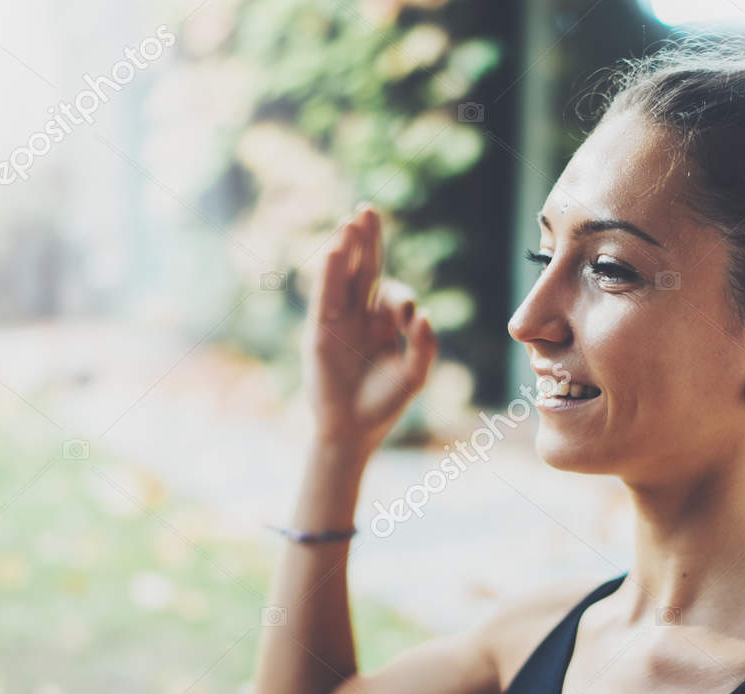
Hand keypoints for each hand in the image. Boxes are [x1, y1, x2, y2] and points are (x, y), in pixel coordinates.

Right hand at [300, 204, 437, 450]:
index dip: (400, 297)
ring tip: (350, 221)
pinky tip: (335, 251)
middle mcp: (358, 316)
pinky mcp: (320, 333)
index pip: (392, 293)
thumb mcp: (414, 376)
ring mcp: (338, 322)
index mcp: (382, 324)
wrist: (353, 432)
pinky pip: (325, 298)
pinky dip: (330, 275)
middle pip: (365, 270)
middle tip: (367, 210)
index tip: (405, 318)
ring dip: (346, 250)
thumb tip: (423, 315)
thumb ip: (424, 346)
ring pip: (343, 278)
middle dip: (367, 241)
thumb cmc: (383, 405)